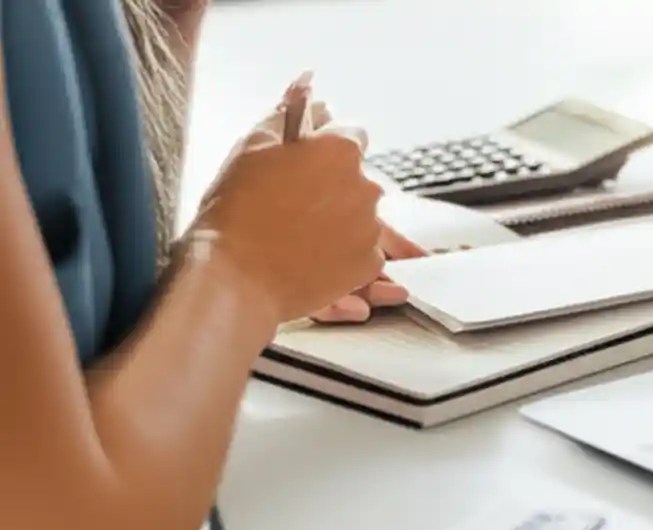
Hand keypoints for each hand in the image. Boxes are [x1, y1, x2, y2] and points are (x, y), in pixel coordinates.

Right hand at [231, 97, 431, 323]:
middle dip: (333, 186)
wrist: (234, 278)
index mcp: (341, 150)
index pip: (349, 135)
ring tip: (297, 236)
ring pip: (361, 216)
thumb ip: (286, 112)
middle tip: (292, 205)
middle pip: (356, 178)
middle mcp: (367, 186)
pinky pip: (363, 251)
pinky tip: (310, 258)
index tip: (303, 164)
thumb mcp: (252, 146)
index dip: (324, 148)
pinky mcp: (369, 264)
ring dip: (339, 221)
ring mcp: (371, 228)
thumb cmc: (236, 208)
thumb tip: (307, 82)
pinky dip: (343, 254)